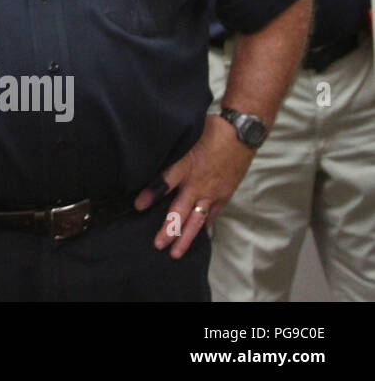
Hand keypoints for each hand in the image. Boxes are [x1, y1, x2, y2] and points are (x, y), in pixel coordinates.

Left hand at [133, 114, 254, 258]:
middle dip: (168, 229)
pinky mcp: (225, 194)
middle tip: (157, 244)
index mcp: (186, 165)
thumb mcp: (186, 136)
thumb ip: (171, 150)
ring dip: (186, 236)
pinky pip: (212, 214)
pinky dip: (204, 225)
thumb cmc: (211, 129)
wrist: (242, 132)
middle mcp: (198, 182)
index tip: (138, 205)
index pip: (165, 183)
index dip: (151, 195)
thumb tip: (151, 153)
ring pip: (197, 219)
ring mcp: (213, 191)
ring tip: (175, 252)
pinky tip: (197, 233)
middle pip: (181, 210)